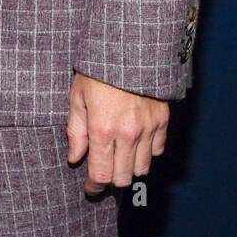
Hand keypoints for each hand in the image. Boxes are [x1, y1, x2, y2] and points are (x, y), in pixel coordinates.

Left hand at [67, 72, 168, 196]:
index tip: (90, 189)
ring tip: (119, 157)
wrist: (128, 48)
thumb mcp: (77, 97)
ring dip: (129, 167)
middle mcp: (127, 134)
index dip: (94, 187)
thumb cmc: (97, 70)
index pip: (100, 174)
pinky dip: (147, 152)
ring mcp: (148, 128)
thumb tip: (75, 158)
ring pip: (142, 168)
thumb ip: (76, 131)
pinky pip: (158, 150)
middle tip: (103, 173)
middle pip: (123, 178)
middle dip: (111, 180)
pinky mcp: (162, 120)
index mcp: (102, 129)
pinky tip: (136, 143)